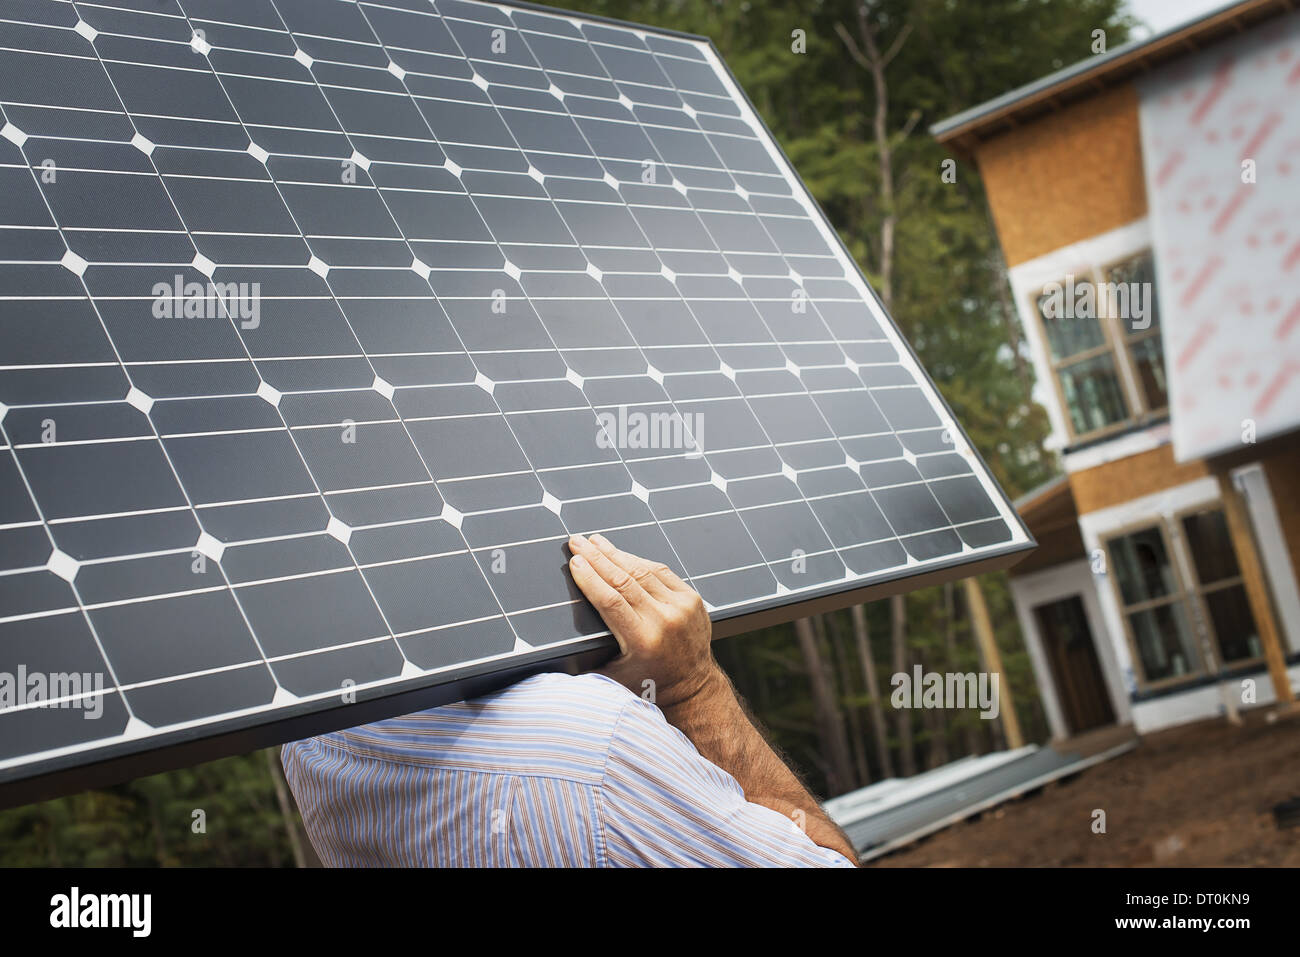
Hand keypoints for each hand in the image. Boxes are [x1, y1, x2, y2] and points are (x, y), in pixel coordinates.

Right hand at [567, 533, 716, 708]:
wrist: (693, 687)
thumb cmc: (650, 685)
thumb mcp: (615, 681)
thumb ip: (586, 667)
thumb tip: (550, 664)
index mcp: (643, 641)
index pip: (610, 600)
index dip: (590, 578)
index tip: (574, 561)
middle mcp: (665, 620)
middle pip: (624, 580)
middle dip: (597, 557)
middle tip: (577, 541)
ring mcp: (681, 607)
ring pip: (642, 571)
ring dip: (616, 554)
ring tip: (595, 541)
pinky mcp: (691, 598)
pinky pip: (661, 571)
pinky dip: (639, 561)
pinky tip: (622, 554)